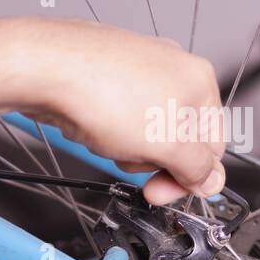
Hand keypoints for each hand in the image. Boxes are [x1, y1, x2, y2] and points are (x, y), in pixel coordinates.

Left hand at [0, 18, 225, 204]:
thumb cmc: (102, 90)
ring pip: (148, 131)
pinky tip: (95, 129)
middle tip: (136, 165)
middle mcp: (172, 69)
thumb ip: (197, 167)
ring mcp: (138, 71)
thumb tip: (211, 181)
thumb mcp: (167, 144)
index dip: (191, 175)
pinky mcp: (107, 77)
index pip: (214, 144)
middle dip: (158, 160)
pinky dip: (110, 132)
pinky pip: (119, 119)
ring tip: (112, 140)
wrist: (45, 68)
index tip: (166, 191)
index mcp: (199, 81)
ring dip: (131, 149)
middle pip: (180, 139)